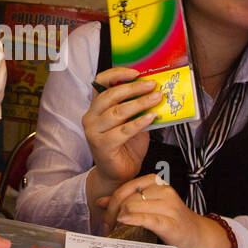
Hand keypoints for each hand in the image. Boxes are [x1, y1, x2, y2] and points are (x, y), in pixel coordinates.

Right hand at [82, 67, 162, 191]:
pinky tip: (151, 117)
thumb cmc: (125, 146)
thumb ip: (137, 107)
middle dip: (134, 88)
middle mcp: (91, 117)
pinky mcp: (102, 145)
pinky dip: (139, 122)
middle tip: (152, 85)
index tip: (136, 73)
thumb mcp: (132, 121)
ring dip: (140, 103)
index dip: (117, 74)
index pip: (100, 83)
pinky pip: (123, 131)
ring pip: (117, 112)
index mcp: (96, 108)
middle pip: (110, 95)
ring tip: (156, 98)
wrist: (118, 174)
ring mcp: (94, 132)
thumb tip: (155, 91)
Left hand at [97, 174, 230, 247]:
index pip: (125, 188)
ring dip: (119, 220)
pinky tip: (123, 222)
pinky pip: (146, 218)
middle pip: (126, 198)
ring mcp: (169, 206)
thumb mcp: (148, 206)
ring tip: (116, 231)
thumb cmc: (171, 221)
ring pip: (133, 206)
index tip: (105, 218)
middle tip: (108, 228)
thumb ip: (126, 202)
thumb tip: (101, 202)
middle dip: (112, 214)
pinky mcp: (171, 222)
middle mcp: (163, 190)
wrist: (197, 236)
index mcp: (156, 182)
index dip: (111, 203)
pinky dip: (132, 220)